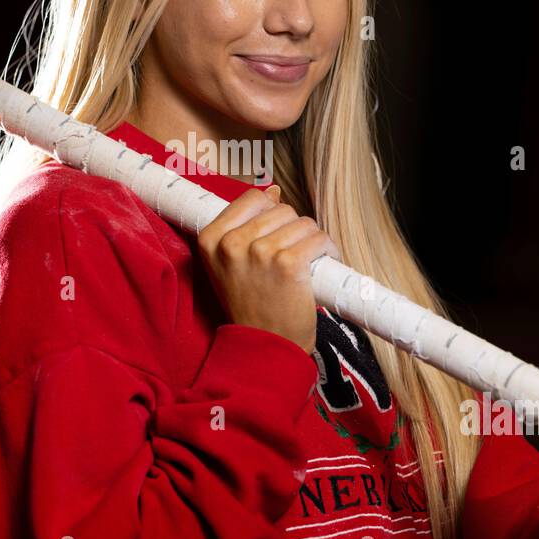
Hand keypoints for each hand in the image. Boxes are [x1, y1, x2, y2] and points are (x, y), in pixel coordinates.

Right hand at [196, 184, 339, 352]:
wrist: (263, 347)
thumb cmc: (250, 305)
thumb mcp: (229, 264)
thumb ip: (244, 227)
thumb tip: (273, 191)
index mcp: (211, 239)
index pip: (252, 198)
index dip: (271, 212)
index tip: (276, 232)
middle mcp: (232, 243)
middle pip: (281, 209)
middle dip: (294, 229)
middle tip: (293, 255)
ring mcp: (260, 252)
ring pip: (302, 223)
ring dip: (312, 240)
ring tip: (308, 262)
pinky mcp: (288, 264)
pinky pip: (318, 239)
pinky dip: (327, 250)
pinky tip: (322, 263)